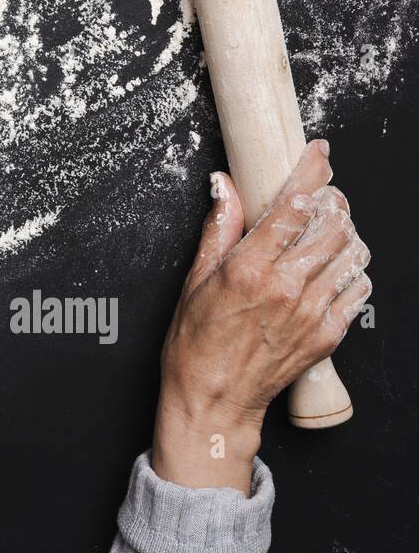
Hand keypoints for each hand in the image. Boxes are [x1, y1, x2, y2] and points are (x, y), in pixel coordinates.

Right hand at [152, 140, 371, 491]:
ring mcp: (312, 312)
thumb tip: (224, 187)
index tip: (318, 152)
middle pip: (334, 224)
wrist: (213, 400)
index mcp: (250, 268)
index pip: (293, 204)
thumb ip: (218, 229)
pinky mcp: (327, 335)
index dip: (311, 170)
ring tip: (330, 230)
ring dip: (347, 234)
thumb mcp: (195, 279)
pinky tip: (336, 268)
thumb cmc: (196, 345)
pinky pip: (359, 290)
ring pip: (353, 254)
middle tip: (323, 195)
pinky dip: (354, 271)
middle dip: (333, 200)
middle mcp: (286, 287)